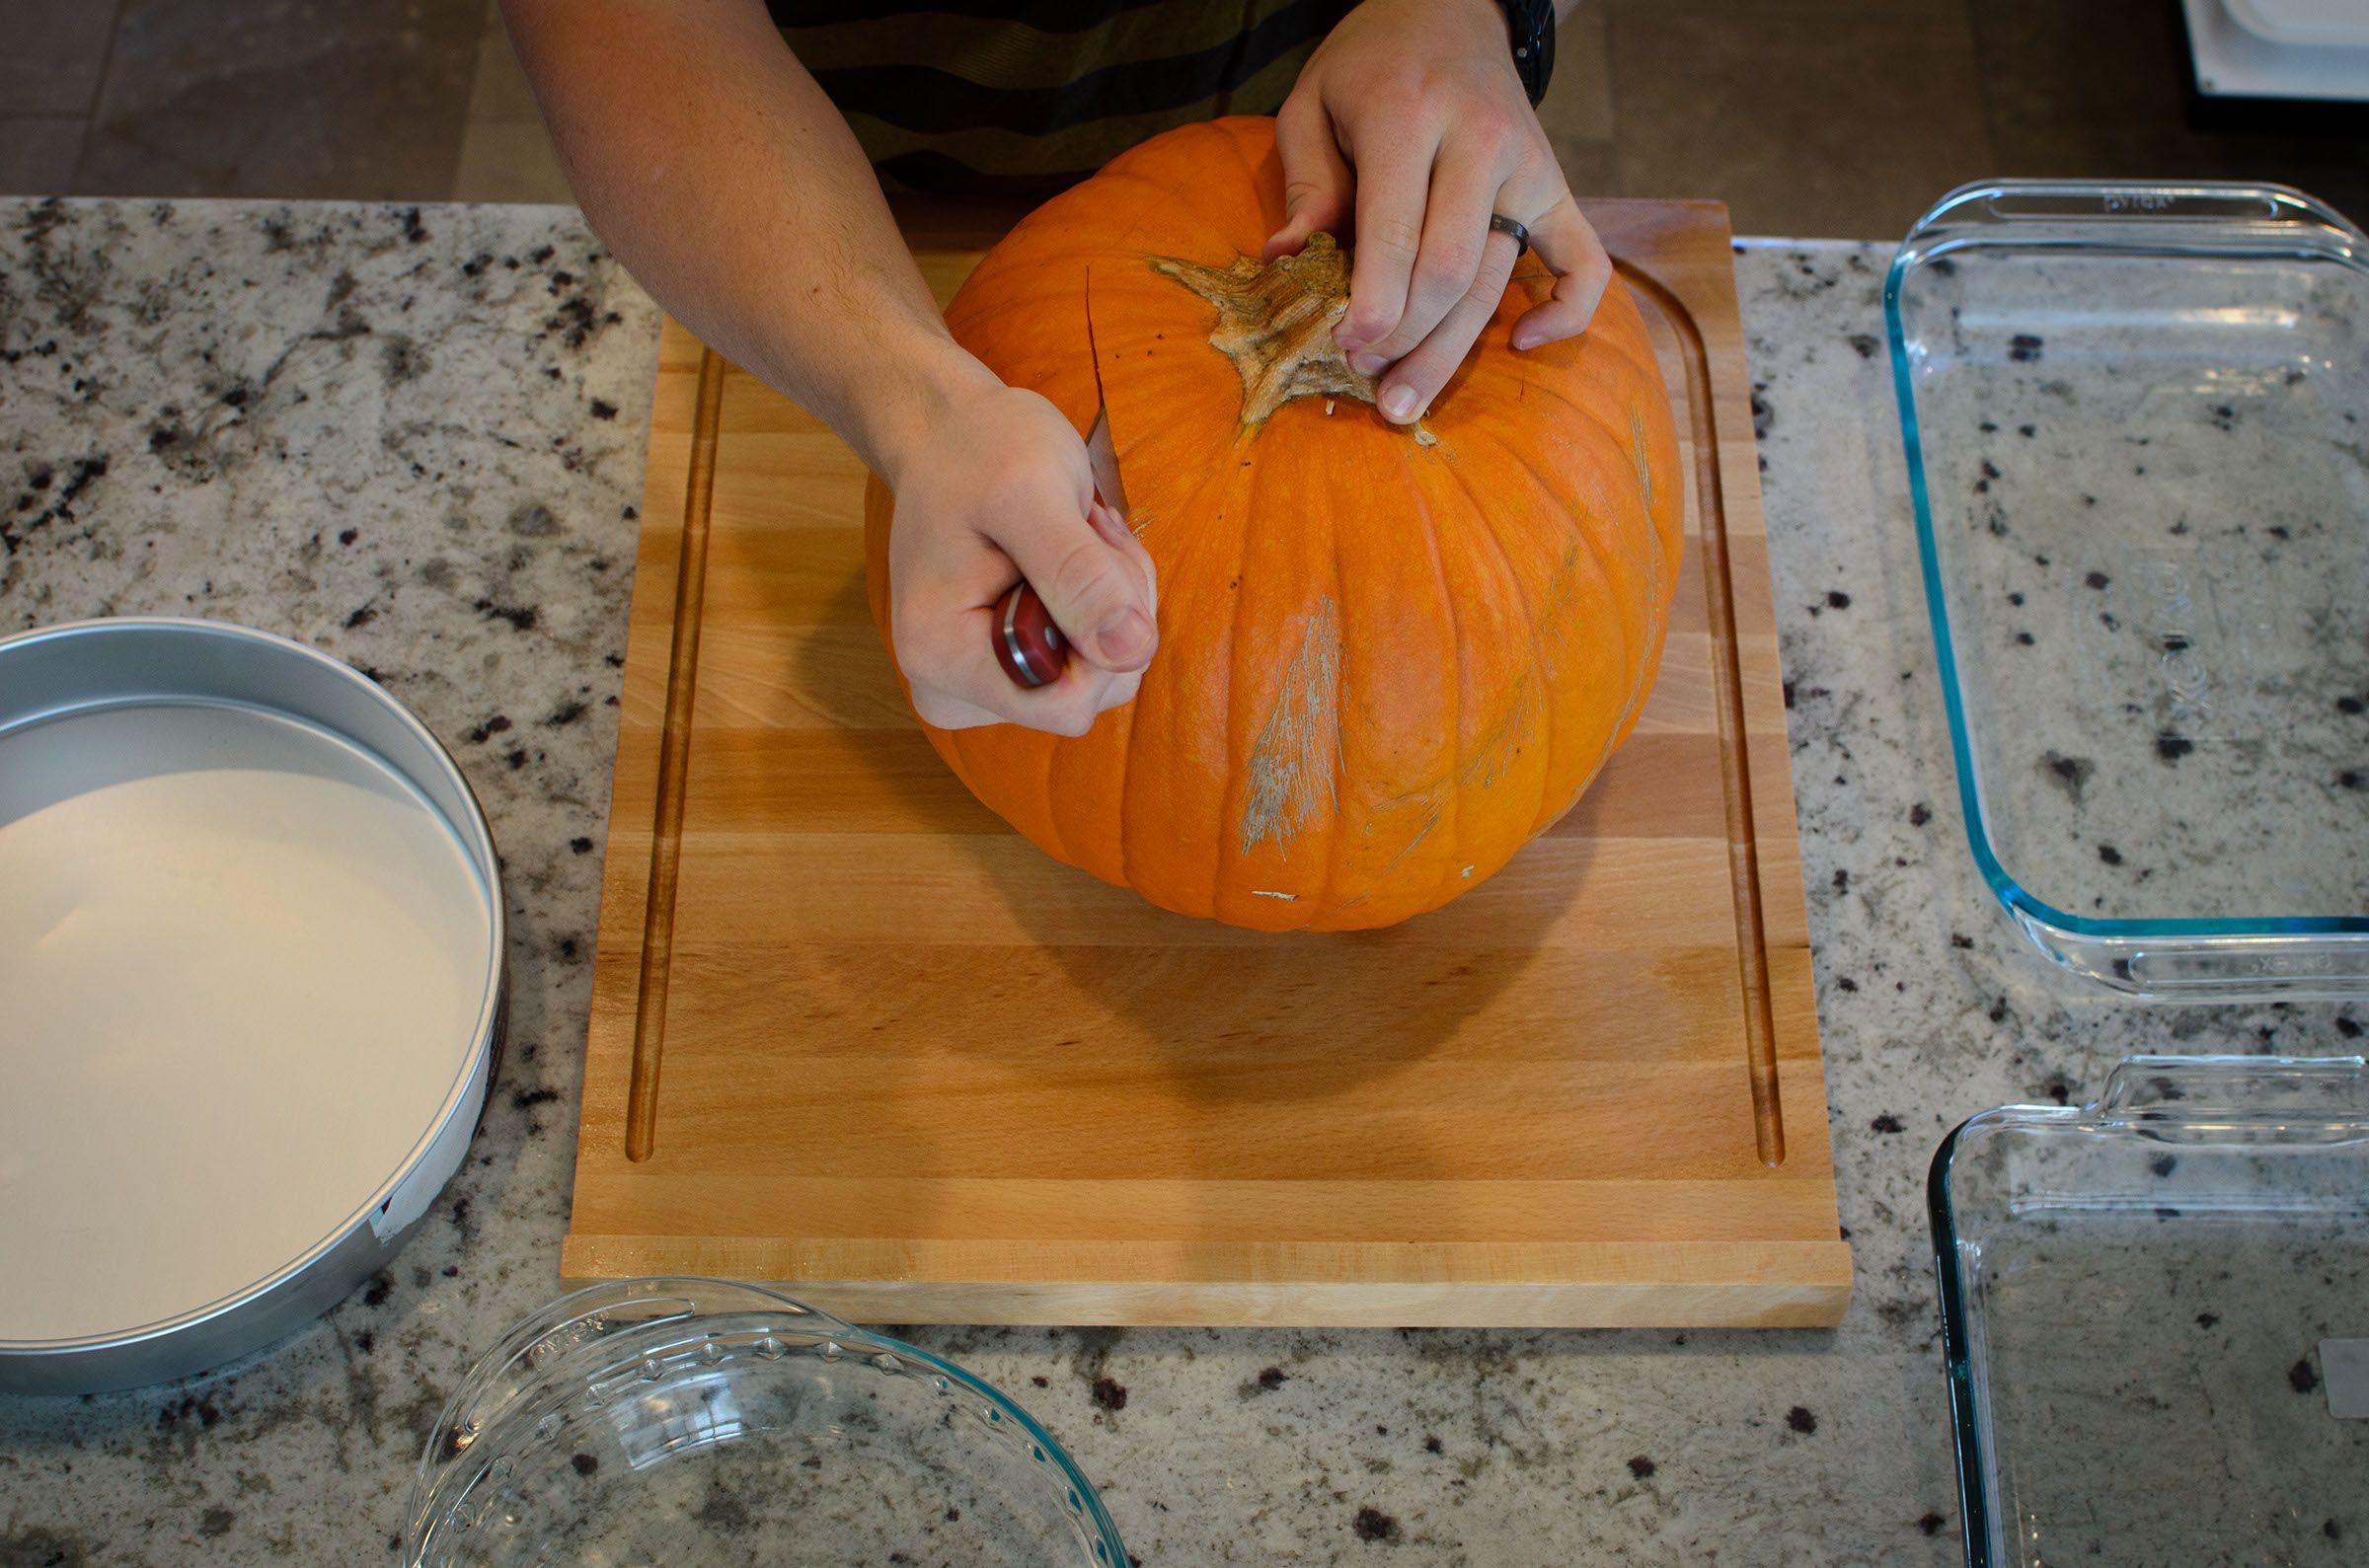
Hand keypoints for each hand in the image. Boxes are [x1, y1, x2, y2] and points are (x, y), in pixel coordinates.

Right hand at [881, 381, 1157, 735]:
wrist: (952, 437)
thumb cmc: (980, 451)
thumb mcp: (1030, 493)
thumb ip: (1078, 574)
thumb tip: (1131, 652)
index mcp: (940, 656)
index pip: (1066, 704)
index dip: (1103, 635)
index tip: (1090, 549)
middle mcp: (952, 688)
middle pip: (1090, 694)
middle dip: (1113, 608)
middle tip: (1087, 530)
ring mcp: (982, 686)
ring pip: (1102, 676)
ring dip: (1115, 599)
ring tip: (1080, 533)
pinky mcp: (1011, 670)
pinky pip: (1094, 662)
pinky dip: (1106, 603)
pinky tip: (1077, 553)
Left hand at [1264, 0, 1611, 425]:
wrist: (1449, 6)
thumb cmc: (1369, 65)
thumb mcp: (1314, 103)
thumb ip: (1305, 183)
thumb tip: (1285, 264)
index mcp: (1410, 118)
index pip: (1398, 233)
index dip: (1374, 305)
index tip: (1346, 349)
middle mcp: (1480, 144)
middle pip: (1450, 272)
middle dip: (1404, 339)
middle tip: (1363, 379)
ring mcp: (1529, 168)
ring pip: (1496, 283)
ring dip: (1450, 352)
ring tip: (1406, 400)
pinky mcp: (1557, 187)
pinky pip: (1585, 262)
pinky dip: (1567, 312)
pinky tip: (1522, 344)